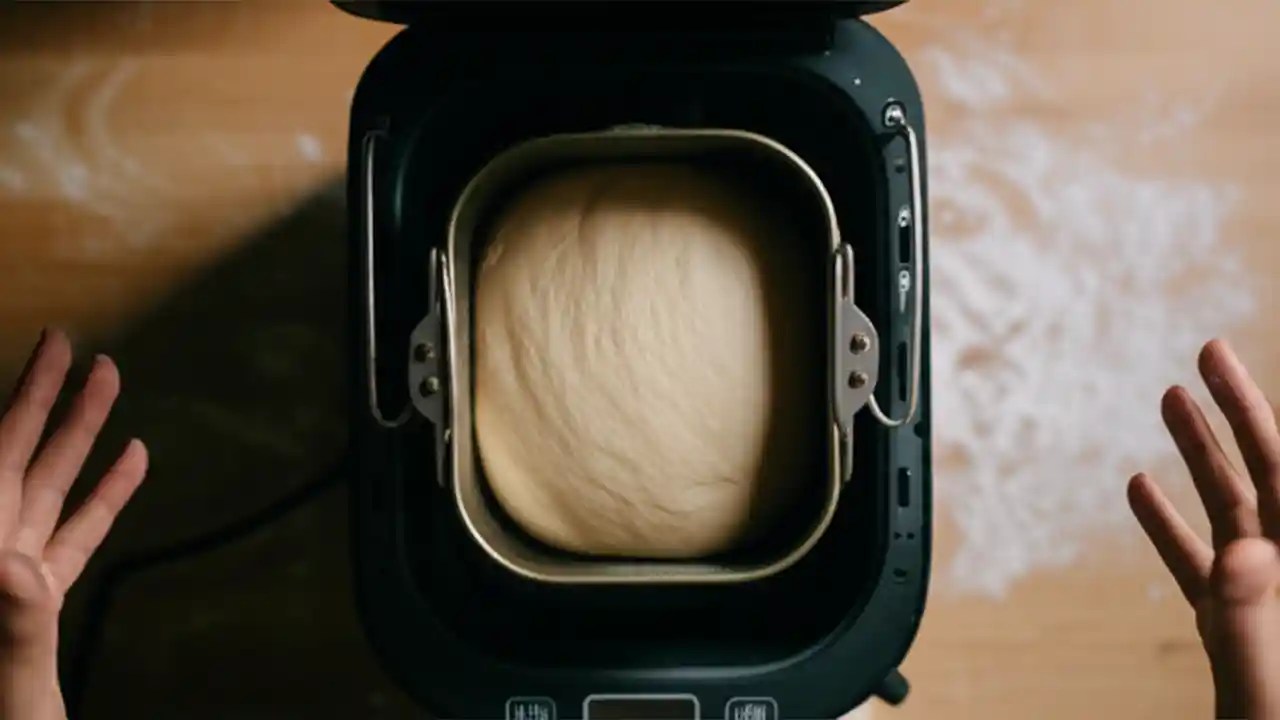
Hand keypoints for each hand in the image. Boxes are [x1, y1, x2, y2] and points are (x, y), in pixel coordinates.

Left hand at [0, 329, 146, 719]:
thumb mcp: (11, 695)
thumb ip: (15, 627)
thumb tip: (10, 564)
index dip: (22, 407)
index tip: (46, 356)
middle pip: (16, 464)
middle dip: (45, 402)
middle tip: (66, 343)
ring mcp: (16, 580)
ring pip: (48, 492)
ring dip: (83, 438)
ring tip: (110, 380)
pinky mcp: (40, 602)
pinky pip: (75, 535)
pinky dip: (105, 496)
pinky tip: (132, 459)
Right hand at [1130, 339, 1279, 719]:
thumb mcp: (1270, 691)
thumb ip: (1256, 622)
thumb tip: (1248, 545)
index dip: (1269, 422)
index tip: (1232, 367)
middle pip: (1269, 479)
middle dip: (1238, 414)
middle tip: (1208, 353)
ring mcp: (1263, 608)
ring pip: (1232, 515)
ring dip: (1198, 457)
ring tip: (1170, 401)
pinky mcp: (1232, 635)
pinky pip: (1197, 569)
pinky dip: (1169, 527)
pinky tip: (1142, 492)